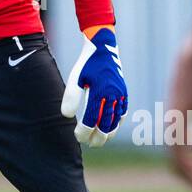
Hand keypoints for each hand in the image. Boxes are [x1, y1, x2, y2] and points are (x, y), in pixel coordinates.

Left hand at [61, 26, 127, 146]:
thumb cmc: (86, 64)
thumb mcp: (75, 78)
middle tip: (90, 144)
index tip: (77, 136)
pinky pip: (123, 112)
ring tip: (100, 139)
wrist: (103, 47)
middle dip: (98, 137)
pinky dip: (117, 122)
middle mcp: (113, 95)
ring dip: (109, 132)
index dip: (85, 131)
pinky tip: (110, 127)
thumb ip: (72, 97)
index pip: (92, 120)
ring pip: (117, 120)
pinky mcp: (124, 92)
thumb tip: (67, 116)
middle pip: (107, 124)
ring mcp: (120, 94)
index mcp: (100, 92)